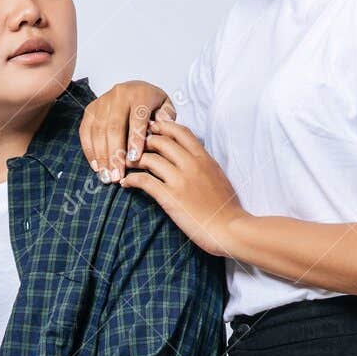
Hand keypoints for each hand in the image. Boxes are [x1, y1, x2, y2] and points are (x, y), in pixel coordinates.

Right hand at [79, 80, 175, 183]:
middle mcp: (119, 95)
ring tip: (107, 176)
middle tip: (117, 176)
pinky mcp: (91, 109)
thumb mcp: (166, 107)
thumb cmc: (153, 104)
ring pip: (98, 130)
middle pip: (114, 127)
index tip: (134, 160)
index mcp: (141, 94)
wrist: (137, 89)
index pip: (137, 118)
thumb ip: (166, 119)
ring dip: (101, 156)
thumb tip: (159, 130)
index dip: (135, 139)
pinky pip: (85, 131)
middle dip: (114, 154)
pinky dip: (89, 150)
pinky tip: (96, 166)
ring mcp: (102, 101)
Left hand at [122, 118, 246, 256]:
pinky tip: (126, 183)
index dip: (163, 126)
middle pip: (161, 141)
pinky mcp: (170, 197)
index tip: (152, 127)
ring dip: (134, 160)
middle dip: (144, 141)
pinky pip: (144, 181)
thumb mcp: (218, 177)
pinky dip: (131, 180)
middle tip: (134, 146)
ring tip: (127, 164)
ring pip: (149, 158)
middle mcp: (191, 165)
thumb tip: (192, 157)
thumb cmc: (227, 208)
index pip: (181, 132)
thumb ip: (204, 164)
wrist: (231, 229)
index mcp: (204, 159)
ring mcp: (180, 180)